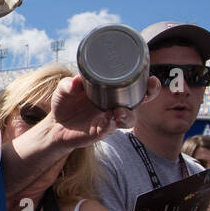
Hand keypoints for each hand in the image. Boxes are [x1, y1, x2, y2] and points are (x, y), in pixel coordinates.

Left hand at [44, 74, 159, 147]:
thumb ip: (70, 85)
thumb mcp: (65, 89)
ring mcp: (110, 119)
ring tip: (119, 111)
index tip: (152, 78)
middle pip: (140, 101)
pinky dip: (110, 124)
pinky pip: (109, 129)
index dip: (148, 83)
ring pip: (128, 119)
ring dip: (127, 114)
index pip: (137, 85)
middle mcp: (116, 105)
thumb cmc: (67, 102)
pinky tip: (107, 120)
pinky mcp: (100, 132)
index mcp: (113, 91)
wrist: (56, 124)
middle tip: (147, 91)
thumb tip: (76, 81)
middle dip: (149, 95)